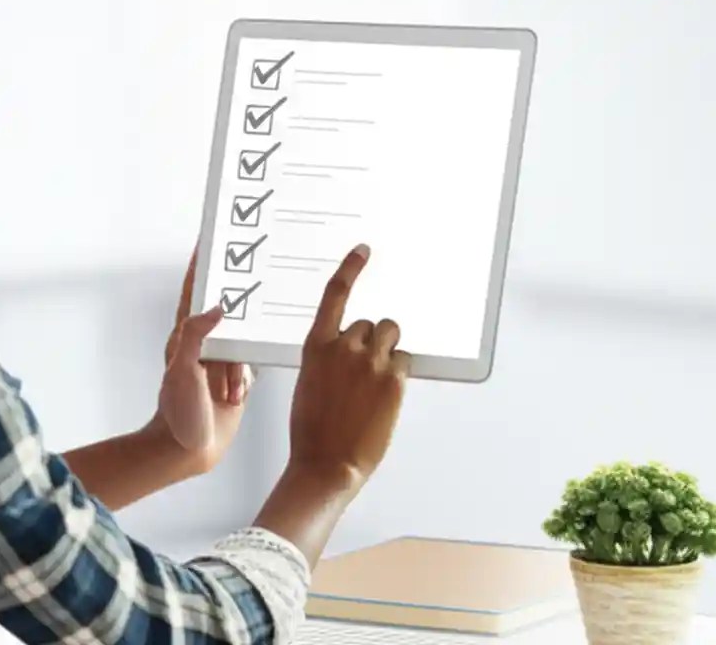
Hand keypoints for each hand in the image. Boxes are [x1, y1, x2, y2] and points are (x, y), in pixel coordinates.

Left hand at [151, 248, 254, 474]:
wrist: (189, 450)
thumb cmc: (178, 412)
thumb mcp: (183, 371)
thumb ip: (196, 337)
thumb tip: (218, 308)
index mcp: (186, 336)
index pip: (194, 293)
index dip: (200, 267)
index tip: (207, 240)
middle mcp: (205, 344)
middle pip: (224, 308)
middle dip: (237, 294)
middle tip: (254, 267)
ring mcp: (222, 360)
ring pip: (244, 335)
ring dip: (247, 346)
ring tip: (249, 343)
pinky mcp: (238, 377)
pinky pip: (254, 358)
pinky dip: (258, 358)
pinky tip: (267, 354)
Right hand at [289, 244, 410, 482]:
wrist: (326, 463)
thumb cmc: (312, 430)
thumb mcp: (310, 385)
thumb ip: (328, 361)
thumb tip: (349, 354)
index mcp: (315, 347)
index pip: (335, 296)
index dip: (349, 270)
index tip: (363, 251)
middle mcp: (343, 347)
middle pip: (371, 325)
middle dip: (372, 344)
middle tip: (365, 374)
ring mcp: (370, 361)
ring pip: (392, 337)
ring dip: (389, 352)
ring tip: (377, 383)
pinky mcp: (393, 378)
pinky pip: (405, 360)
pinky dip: (399, 374)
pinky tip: (386, 396)